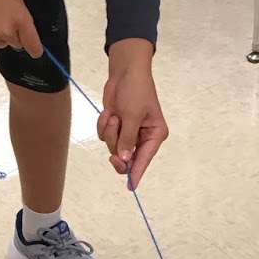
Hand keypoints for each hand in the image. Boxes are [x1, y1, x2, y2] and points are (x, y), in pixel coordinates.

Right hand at [0, 0, 42, 56]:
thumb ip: (21, 16)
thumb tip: (24, 32)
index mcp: (19, 18)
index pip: (32, 43)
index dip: (35, 49)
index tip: (36, 52)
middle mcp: (6, 32)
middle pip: (16, 43)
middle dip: (12, 34)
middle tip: (1, 18)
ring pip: (0, 43)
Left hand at [99, 40, 167, 185]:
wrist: (124, 72)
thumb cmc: (136, 90)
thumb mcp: (133, 114)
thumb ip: (128, 138)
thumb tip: (125, 160)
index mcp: (155, 134)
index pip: (144, 159)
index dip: (136, 173)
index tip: (130, 187)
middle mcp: (143, 137)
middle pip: (127, 158)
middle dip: (118, 151)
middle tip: (112, 157)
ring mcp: (128, 133)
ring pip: (114, 147)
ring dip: (110, 132)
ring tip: (113, 116)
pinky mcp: (116, 127)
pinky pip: (105, 136)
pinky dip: (104, 126)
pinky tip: (108, 113)